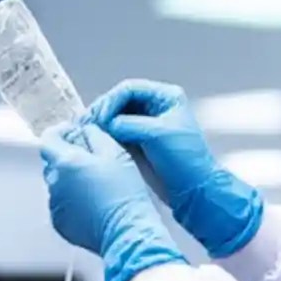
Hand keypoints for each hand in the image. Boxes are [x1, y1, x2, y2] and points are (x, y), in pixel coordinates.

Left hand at [40, 123, 186, 280]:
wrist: (127, 231)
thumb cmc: (124, 194)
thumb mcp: (116, 154)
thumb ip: (95, 135)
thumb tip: (85, 130)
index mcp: (66, 162)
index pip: (48, 139)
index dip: (60, 132)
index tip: (72, 133)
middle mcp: (55, 183)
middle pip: (53, 161)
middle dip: (69, 157)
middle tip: (92, 161)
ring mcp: (55, 204)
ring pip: (58, 184)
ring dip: (71, 180)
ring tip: (96, 186)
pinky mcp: (60, 222)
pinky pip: (61, 204)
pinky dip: (72, 200)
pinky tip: (93, 203)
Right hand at [86, 79, 264, 257]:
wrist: (194, 191)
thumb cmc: (186, 160)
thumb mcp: (157, 135)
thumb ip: (129, 124)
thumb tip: (106, 123)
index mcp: (166, 97)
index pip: (129, 89)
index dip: (110, 101)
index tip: (98, 117)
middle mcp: (156, 107)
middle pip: (120, 101)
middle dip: (103, 111)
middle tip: (86, 123)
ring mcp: (148, 125)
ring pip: (117, 117)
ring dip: (102, 123)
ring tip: (87, 132)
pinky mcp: (141, 143)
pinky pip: (118, 133)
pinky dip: (106, 135)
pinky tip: (96, 141)